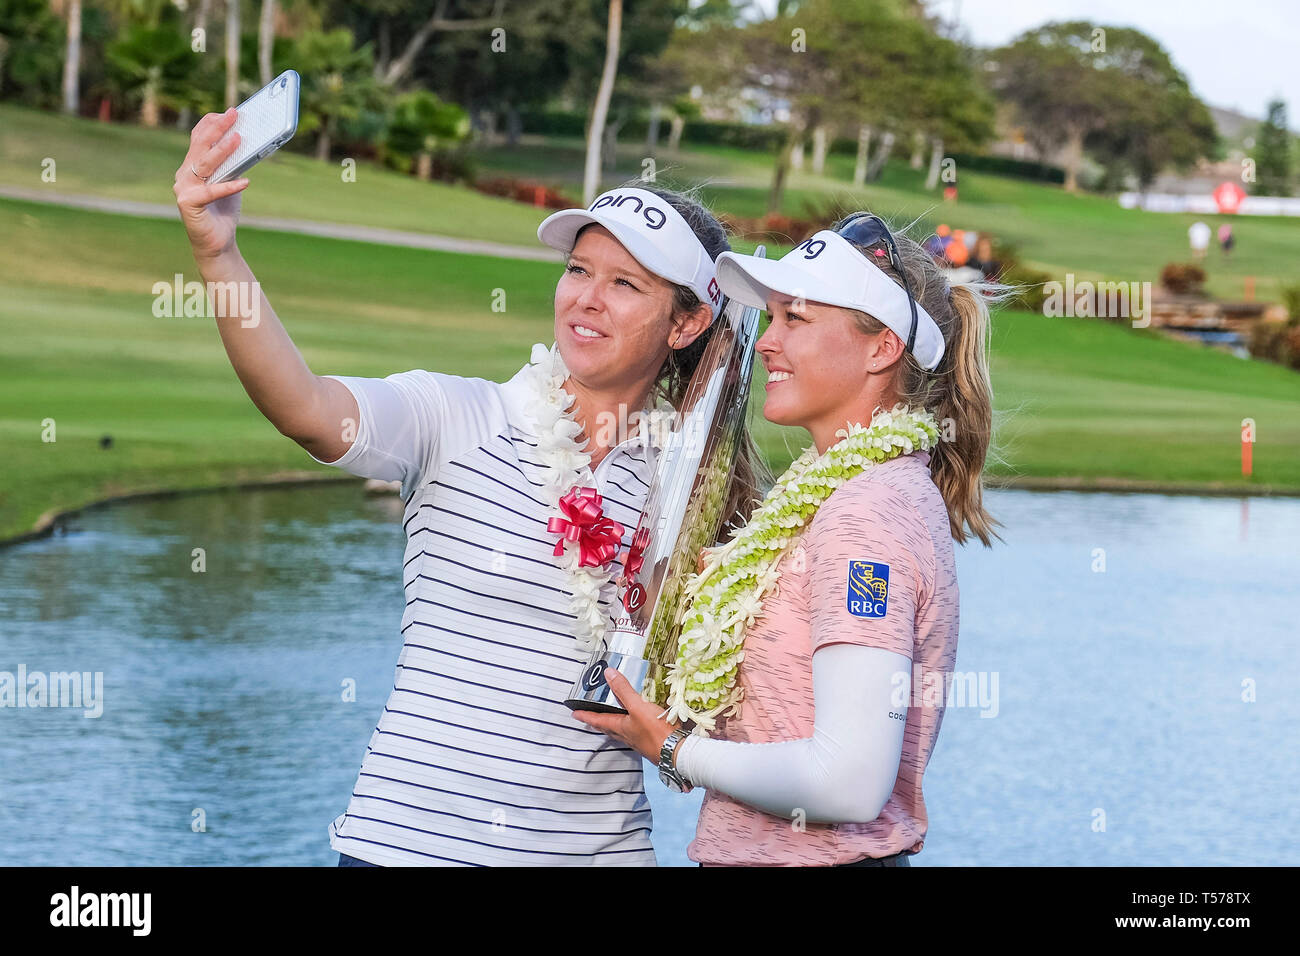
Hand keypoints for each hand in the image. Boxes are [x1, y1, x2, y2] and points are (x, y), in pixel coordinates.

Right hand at [173, 108, 250, 261]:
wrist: (217, 242)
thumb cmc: (223, 210)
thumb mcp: (231, 181)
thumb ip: (234, 164)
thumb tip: (248, 143)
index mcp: (191, 165)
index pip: (198, 137)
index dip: (211, 123)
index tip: (227, 111)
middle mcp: (184, 174)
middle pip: (200, 146)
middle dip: (218, 128)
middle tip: (233, 114)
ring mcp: (183, 188)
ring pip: (205, 164)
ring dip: (222, 150)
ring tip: (238, 139)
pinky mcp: (188, 203)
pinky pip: (211, 192)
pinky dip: (230, 187)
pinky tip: (246, 182)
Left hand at [571, 667, 680, 763]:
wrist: (676, 752)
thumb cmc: (656, 732)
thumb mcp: (638, 707)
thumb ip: (624, 690)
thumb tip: (609, 674)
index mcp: (619, 727)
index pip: (597, 720)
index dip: (585, 715)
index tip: (574, 714)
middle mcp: (626, 736)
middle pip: (607, 728)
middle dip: (597, 722)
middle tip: (590, 718)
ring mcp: (638, 741)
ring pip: (620, 732)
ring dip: (613, 725)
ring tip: (611, 720)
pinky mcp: (649, 742)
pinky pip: (634, 734)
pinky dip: (630, 727)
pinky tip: (637, 725)